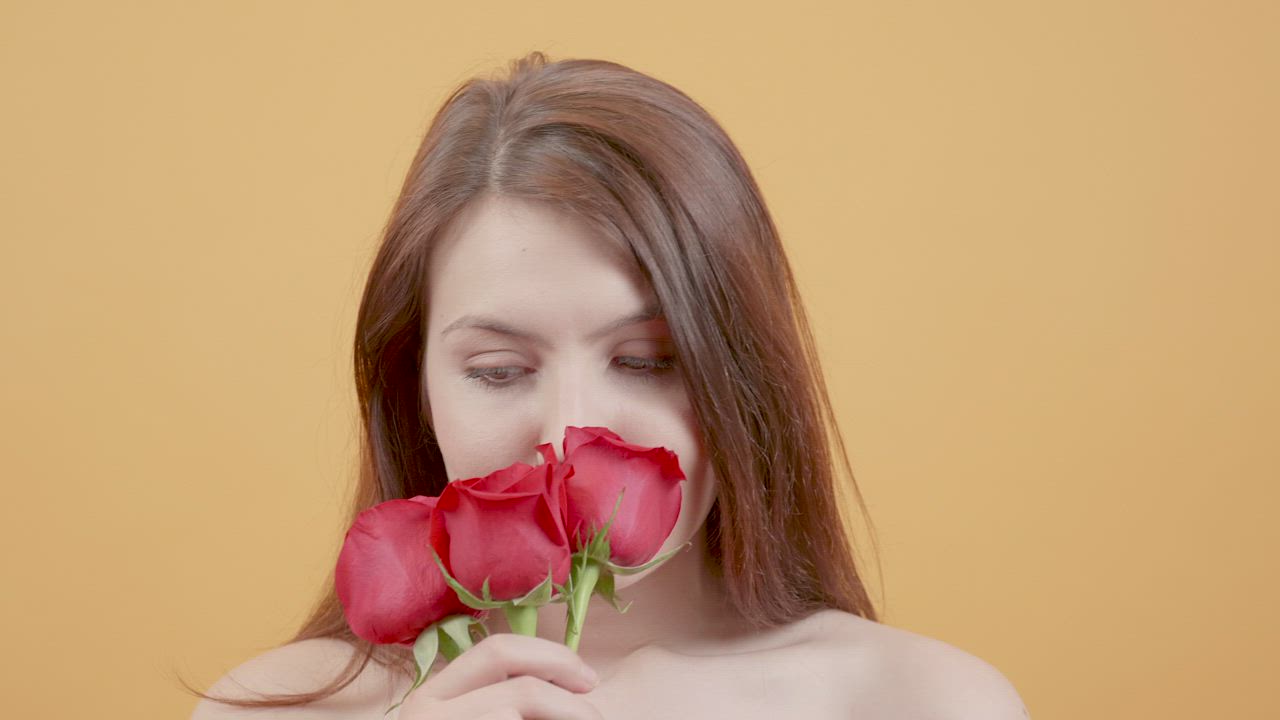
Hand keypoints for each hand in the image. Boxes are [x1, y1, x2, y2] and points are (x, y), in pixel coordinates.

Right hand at [396, 632, 603, 718]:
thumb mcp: (478, 719)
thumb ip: (504, 699)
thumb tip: (571, 683)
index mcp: (432, 694)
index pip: (495, 649)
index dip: (549, 655)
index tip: (588, 678)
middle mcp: (422, 704)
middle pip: (502, 655)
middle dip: (559, 666)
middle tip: (595, 698)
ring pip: (517, 697)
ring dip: (567, 710)